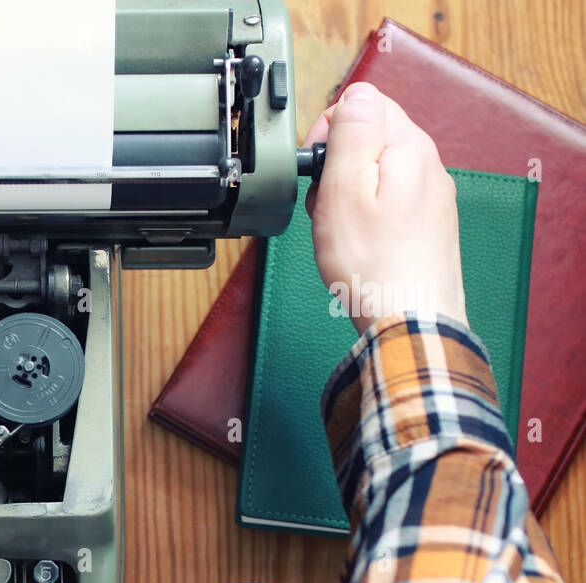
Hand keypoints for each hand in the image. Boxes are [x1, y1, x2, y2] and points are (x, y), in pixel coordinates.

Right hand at [304, 81, 465, 334]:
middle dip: (337, 163)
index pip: (364, 101)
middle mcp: (428, 164)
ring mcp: (432, 194)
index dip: (328, 130)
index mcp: (408, 146)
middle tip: (324, 204)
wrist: (410, 321)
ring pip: (378, 169)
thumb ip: (350, 134)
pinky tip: (357, 243)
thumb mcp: (344, 190)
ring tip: (339, 229)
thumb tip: (356, 95)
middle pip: (372, 136)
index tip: (316, 168)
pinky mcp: (428, 223)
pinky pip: (389, 199)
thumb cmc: (373, 265)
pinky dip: (366, 213)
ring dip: (349, 191)